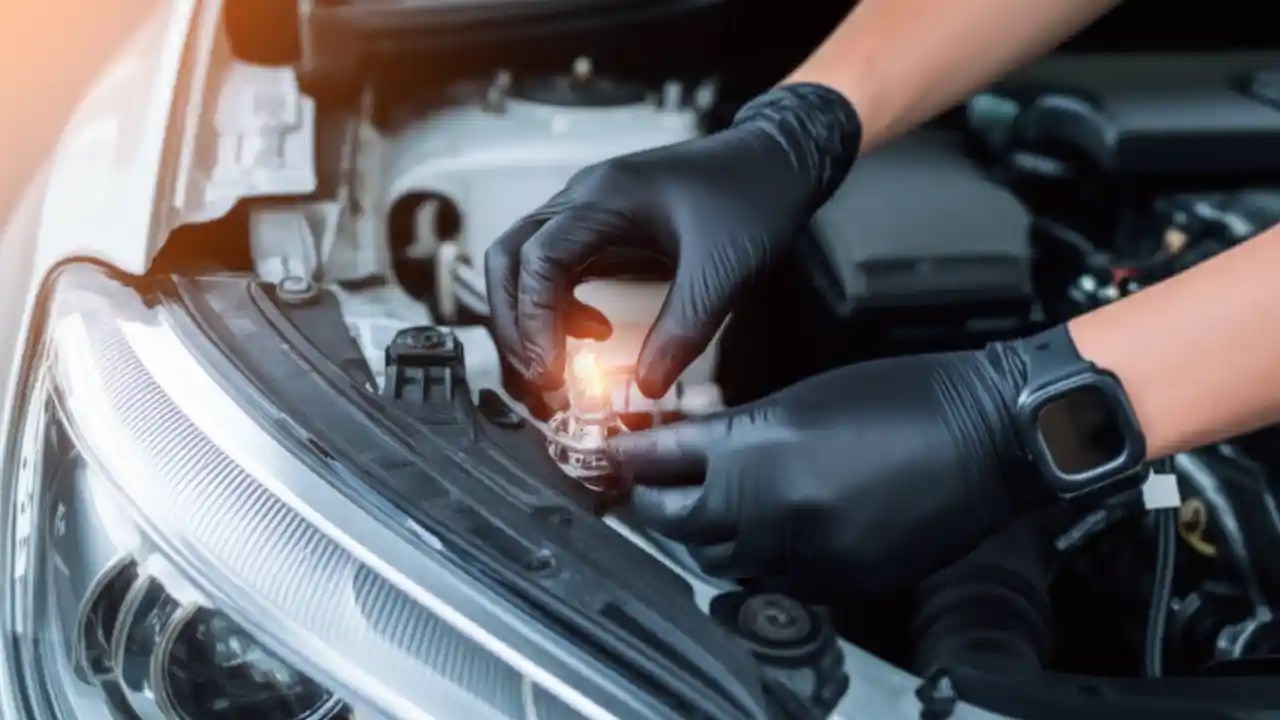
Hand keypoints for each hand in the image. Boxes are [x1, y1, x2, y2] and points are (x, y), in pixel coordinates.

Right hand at [485, 84, 860, 396]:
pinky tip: (594, 333)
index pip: (537, 260)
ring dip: (531, 320)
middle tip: (540, 380)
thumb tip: (645, 386)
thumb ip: (683, 330)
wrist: (779, 159)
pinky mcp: (604, 228)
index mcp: (606, 198)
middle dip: (515, 325)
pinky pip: (556, 269)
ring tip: (557, 370)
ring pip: (525, 265)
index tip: (550, 371)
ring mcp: (590, 210)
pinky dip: (559, 308)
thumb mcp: (725, 270)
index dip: (534, 321)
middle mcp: (585, 198)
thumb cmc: (755, 195)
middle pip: (509, 260)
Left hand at [607, 342, 1052, 599]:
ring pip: (720, 560)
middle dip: (659, 501)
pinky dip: (761, 560)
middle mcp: (772, 509)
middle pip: (675, 522)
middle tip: (660, 483)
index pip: (661, 462)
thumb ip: (739, 427)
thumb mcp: (805, 394)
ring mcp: (806, 554)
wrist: (989, 435)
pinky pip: (774, 582)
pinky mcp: (840, 582)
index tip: (616, 455)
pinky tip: (775, 531)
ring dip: (707, 533)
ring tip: (717, 506)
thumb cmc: (907, 396)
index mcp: (759, 448)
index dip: (631, 458)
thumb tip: (693, 439)